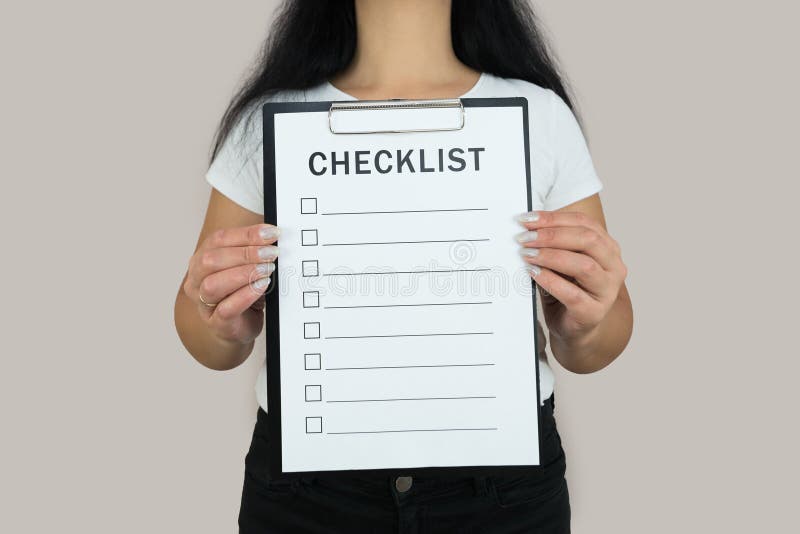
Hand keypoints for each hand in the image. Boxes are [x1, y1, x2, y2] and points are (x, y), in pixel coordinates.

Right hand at [183, 224, 279, 344]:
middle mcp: (197, 279)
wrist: (242, 326)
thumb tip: (272, 237)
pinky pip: (225, 309)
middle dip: (245, 253)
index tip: (270, 233)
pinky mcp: (215, 323)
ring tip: (267, 269)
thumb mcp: (248, 267)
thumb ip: (254, 252)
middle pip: (211, 260)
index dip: (246, 234)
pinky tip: (261, 286)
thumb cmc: (243, 293)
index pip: (218, 240)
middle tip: (271, 252)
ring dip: (244, 274)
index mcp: (202, 259)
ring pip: (213, 284)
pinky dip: (245, 295)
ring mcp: (203, 303)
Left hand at [516, 210, 626, 343]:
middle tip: (525, 238)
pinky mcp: (593, 312)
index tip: (527, 219)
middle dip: (552, 235)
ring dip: (551, 256)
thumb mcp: (561, 262)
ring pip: (584, 265)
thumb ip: (553, 244)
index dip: (554, 218)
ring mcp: (607, 291)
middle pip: (588, 240)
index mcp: (608, 248)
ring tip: (527, 255)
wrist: (572, 328)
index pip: (584, 224)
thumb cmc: (566, 290)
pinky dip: (550, 280)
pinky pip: (572, 293)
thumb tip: (527, 227)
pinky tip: (533, 273)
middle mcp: (614, 267)